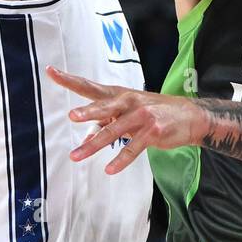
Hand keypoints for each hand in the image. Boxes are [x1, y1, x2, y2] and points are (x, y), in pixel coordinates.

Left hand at [47, 67, 208, 174]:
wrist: (190, 116)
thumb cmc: (155, 112)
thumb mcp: (130, 111)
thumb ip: (107, 121)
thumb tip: (86, 137)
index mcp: (120, 94)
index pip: (90, 86)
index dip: (70, 79)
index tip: (51, 71)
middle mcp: (129, 102)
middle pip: (104, 105)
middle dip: (88, 111)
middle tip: (72, 116)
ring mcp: (142, 116)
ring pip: (114, 131)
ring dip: (95, 144)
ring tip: (77, 155)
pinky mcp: (153, 132)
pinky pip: (133, 148)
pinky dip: (121, 160)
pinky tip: (109, 169)